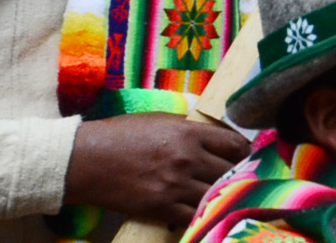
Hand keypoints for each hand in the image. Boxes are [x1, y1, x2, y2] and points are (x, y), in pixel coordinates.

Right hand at [65, 114, 248, 227]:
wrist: (88, 160)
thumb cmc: (122, 134)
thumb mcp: (160, 120)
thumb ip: (190, 129)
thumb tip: (214, 138)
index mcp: (189, 133)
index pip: (234, 144)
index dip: (244, 152)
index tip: (246, 156)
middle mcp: (187, 159)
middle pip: (230, 171)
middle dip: (238, 175)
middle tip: (243, 178)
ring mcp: (175, 186)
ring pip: (216, 196)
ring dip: (223, 196)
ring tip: (227, 196)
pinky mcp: (162, 208)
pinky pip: (194, 216)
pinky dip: (202, 214)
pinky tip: (205, 211)